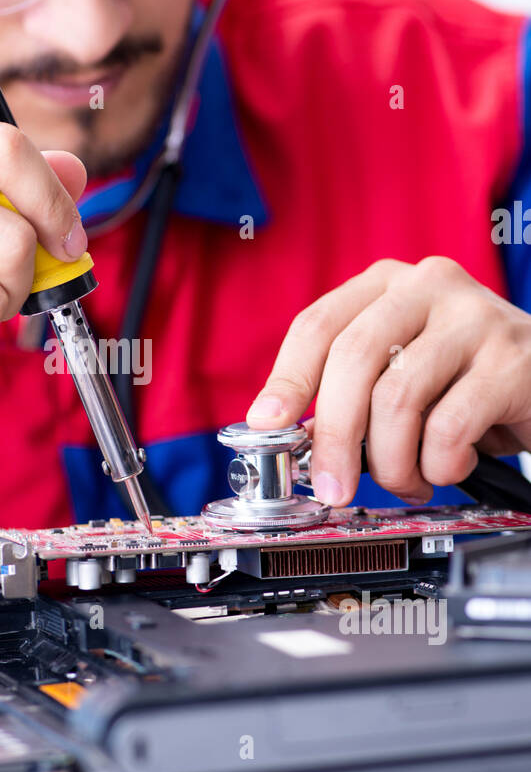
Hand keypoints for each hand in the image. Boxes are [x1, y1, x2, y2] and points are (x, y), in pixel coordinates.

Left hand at [246, 257, 530, 504]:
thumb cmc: (470, 384)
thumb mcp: (404, 378)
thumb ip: (351, 396)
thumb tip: (295, 437)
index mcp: (388, 284)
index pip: (318, 325)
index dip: (287, 379)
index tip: (266, 425)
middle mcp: (428, 286)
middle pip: (351, 359)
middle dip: (334, 436)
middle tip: (333, 487)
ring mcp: (474, 316)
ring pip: (397, 397)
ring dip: (392, 460)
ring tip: (409, 480)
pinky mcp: (512, 359)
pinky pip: (448, 427)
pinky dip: (440, 464)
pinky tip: (452, 465)